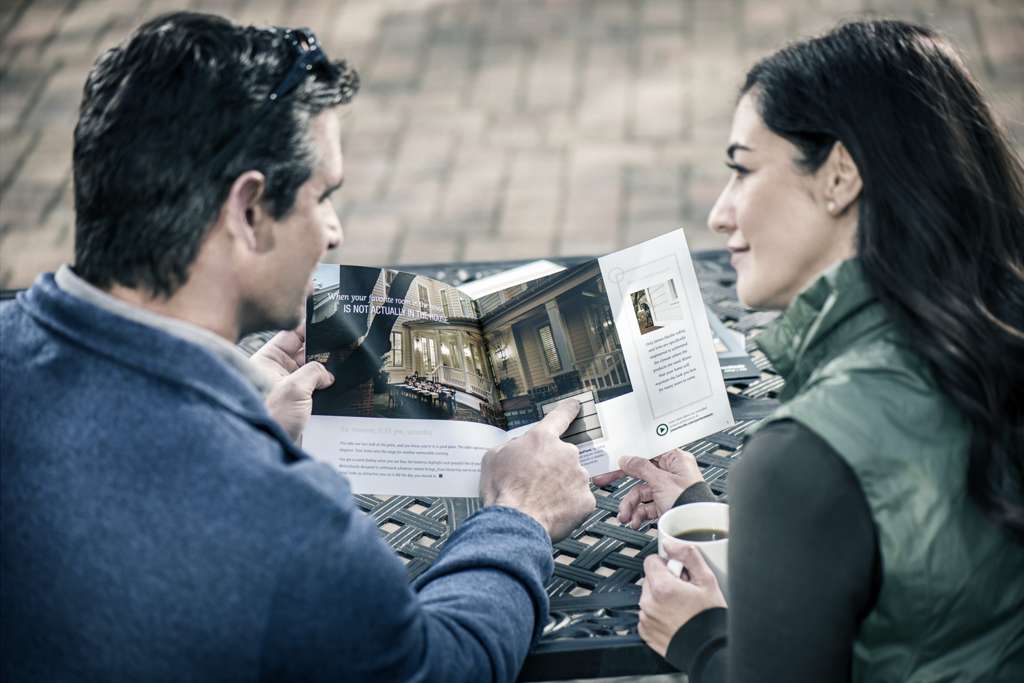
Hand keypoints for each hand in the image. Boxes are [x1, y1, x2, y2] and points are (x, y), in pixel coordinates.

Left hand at [252, 325, 334, 441]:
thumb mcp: (294, 389)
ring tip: (348, 366)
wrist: (264, 451)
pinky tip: (343, 388)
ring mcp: (287, 390)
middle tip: (345, 344)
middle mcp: (276, 373)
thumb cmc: (270, 418)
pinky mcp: (296, 407)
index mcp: (268, 361)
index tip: (328, 322)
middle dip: (323, 350)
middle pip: (304, 354)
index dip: (309, 328)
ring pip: (312, 374)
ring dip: (327, 373)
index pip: (290, 336)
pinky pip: (315, 393)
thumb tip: (328, 373)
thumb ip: (314, 372)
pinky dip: (327, 390)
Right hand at [480, 399, 595, 541]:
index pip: (559, 417)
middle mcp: (566, 453)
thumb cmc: (502, 491)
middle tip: (535, 483)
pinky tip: (552, 511)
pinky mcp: (586, 500)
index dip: (568, 410)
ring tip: (542, 501)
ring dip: (561, 486)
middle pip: (563, 455)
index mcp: (542, 439)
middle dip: (553, 466)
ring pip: (572, 478)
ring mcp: (579, 477)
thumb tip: (519, 447)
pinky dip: (568, 505)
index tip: (576, 405)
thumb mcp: (493, 457)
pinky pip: (579, 500)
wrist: (514, 523)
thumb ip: (512, 446)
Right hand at [593, 449, 703, 528]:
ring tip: (625, 517)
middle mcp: (673, 474)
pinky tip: (635, 522)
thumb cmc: (690, 501)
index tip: (615, 463)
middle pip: (641, 475)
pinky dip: (639, 515)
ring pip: (642, 494)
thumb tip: (627, 459)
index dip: (631, 458)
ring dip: (630, 506)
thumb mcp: (661, 481)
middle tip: (605, 482)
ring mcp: (669, 491)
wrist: (698, 529)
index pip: (648, 453)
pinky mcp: (666, 506)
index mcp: (676, 460)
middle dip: (626, 486)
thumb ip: (641, 468)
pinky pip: (647, 507)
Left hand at [639, 543, 726, 656]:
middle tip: (684, 591)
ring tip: (681, 607)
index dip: (667, 564)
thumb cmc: (710, 619)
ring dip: (661, 598)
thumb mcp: (707, 580)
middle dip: (664, 581)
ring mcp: (646, 618)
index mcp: (661, 587)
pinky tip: (675, 618)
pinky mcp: (645, 632)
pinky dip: (658, 614)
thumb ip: (688, 556)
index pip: (651, 561)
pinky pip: (647, 614)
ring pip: (648, 596)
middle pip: (650, 578)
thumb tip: (671, 544)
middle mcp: (649, 603)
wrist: (709, 651)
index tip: (678, 573)